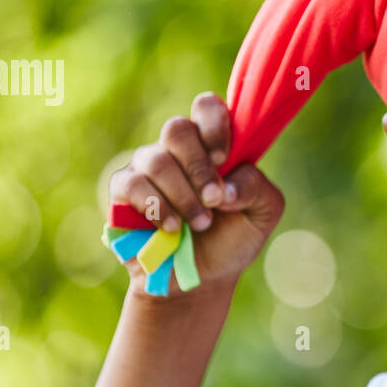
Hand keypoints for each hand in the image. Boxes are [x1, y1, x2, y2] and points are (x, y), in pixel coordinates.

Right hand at [108, 92, 284, 294]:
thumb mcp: (263, 213)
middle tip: (214, 199)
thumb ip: (256, 187)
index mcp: (211, 144)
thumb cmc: (233, 239)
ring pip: (157, 160)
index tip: (224, 159)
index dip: (215, 126)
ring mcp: (147, 167)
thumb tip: (225, 184)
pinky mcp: (123, 192)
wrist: (202, 279)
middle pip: (177, 128)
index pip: (206, 107)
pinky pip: (133, 184)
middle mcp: (176, 149)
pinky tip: (173, 228)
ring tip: (201, 223)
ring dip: (183, 195)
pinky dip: (158, 207)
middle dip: (199, 167)